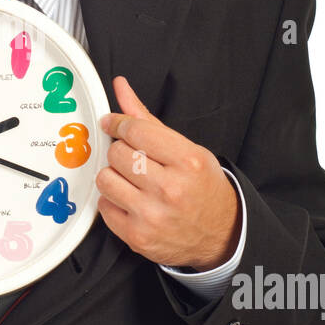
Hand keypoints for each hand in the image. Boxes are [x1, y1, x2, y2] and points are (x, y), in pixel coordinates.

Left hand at [96, 76, 241, 269]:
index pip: (135, 130)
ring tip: (131, 180)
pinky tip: (131, 200)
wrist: (220, 234)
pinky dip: (113, 201)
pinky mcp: (137, 236)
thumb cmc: (203, 188)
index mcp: (188, 162)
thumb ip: (148, 118)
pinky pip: (104, 207)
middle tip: (133, 158)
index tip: (114, 124)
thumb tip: (121, 88)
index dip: (119, 123)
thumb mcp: (187, 148)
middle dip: (120, 151)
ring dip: (114, 176)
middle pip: (117, 153)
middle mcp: (171, 189)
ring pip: (105, 179)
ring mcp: (152, 215)